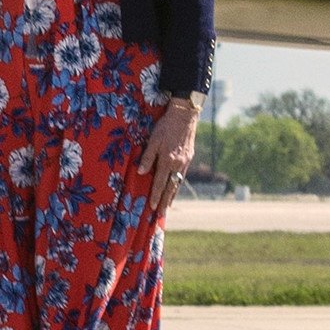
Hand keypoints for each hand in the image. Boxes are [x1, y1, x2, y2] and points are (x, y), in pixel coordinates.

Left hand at [135, 99, 198, 218]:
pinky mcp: (189, 157)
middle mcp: (178, 164)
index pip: (160, 183)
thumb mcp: (153, 140)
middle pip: (171, 187)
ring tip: (168, 204)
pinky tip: (175, 186)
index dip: (156, 195)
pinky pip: (182, 175)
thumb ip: (147, 157)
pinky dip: (178, 183)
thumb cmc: (165, 126)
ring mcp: (185, 161)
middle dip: (166, 201)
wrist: (185, 116)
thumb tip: (141, 173)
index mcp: (167, 161)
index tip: (152, 207)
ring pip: (178, 182)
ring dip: (173, 194)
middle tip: (161, 212)